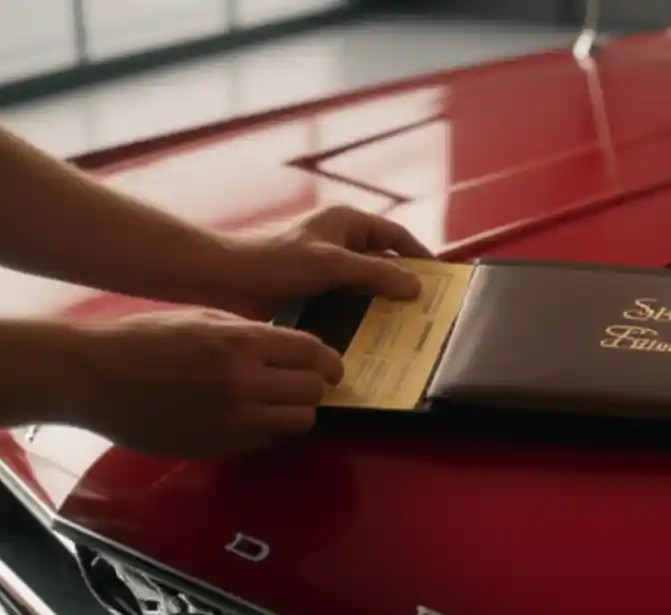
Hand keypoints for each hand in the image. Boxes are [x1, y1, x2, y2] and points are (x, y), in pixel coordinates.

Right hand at [76, 309, 341, 457]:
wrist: (94, 377)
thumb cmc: (145, 339)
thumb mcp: (205, 317)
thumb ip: (251, 334)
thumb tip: (289, 349)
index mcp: (241, 342)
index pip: (314, 353)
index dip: (330, 361)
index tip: (331, 366)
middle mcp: (243, 382)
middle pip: (313, 391)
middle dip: (315, 387)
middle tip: (306, 384)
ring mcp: (232, 419)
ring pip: (298, 422)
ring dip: (297, 412)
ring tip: (282, 404)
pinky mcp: (217, 446)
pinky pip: (265, 442)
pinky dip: (269, 431)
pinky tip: (253, 418)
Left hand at [218, 206, 434, 315]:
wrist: (230, 279)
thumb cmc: (278, 262)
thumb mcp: (332, 264)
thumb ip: (375, 272)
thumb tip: (415, 287)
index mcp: (347, 222)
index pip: (395, 235)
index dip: (419, 255)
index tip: (441, 278)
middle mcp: (341, 241)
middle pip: (384, 260)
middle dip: (404, 282)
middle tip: (427, 308)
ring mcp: (328, 266)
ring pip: (367, 283)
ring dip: (383, 301)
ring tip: (406, 326)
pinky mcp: (315, 289)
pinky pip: (348, 300)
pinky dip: (362, 313)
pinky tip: (373, 335)